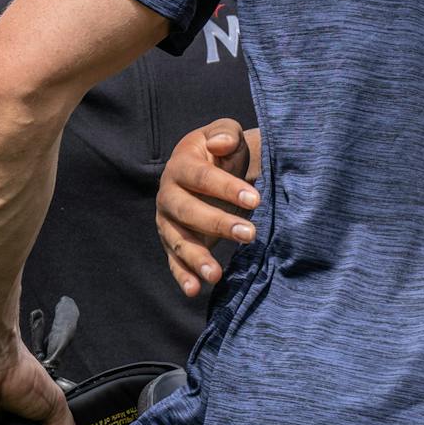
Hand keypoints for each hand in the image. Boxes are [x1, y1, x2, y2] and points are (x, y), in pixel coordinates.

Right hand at [156, 118, 259, 298]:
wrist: (211, 166)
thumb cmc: (222, 150)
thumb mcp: (225, 133)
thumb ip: (225, 134)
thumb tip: (220, 144)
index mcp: (181, 165)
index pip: (202, 178)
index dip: (227, 188)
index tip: (256, 200)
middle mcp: (168, 194)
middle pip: (189, 211)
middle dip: (218, 224)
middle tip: (250, 235)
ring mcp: (168, 221)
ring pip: (178, 240)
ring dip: (197, 258)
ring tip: (216, 275)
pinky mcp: (172, 241)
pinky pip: (174, 260)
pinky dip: (182, 276)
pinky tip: (195, 291)